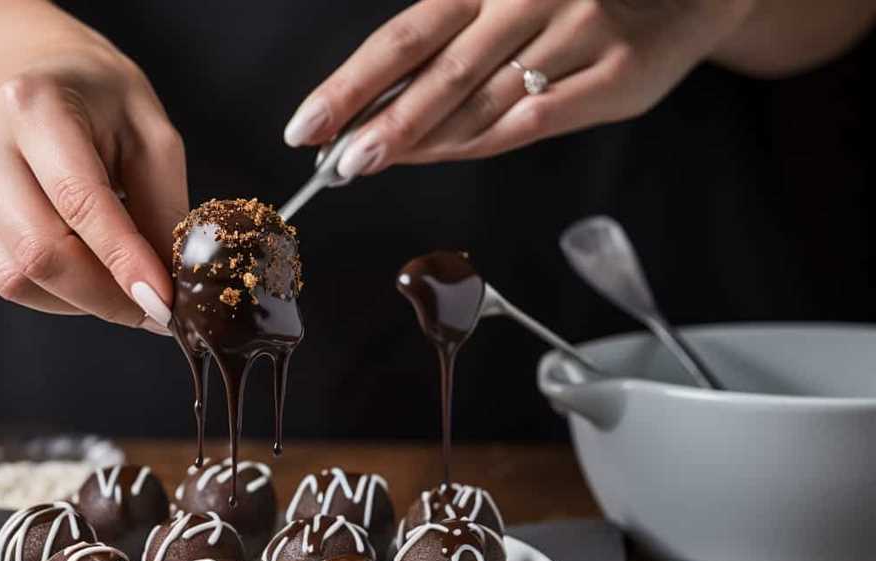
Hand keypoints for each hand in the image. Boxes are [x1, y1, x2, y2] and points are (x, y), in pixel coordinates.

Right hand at [0, 42, 185, 333]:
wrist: (42, 78)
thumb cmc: (104, 104)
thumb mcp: (152, 135)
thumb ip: (161, 207)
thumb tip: (172, 283)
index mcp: (35, 106)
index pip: (78, 200)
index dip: (123, 260)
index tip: (163, 302)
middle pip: (38, 250)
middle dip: (104, 295)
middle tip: (155, 311)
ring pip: (18, 276)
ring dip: (83, 301)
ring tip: (127, 291)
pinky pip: (8, 279)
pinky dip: (57, 295)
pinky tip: (91, 278)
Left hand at [283, 0, 753, 171]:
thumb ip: (454, 43)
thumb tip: (377, 104)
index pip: (407, 35)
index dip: (352, 84)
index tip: (307, 126)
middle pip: (439, 74)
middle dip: (382, 126)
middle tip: (338, 164)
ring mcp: (576, 35)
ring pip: (482, 107)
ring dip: (424, 142)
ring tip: (375, 162)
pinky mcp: (614, 76)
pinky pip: (533, 123)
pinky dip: (481, 143)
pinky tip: (442, 156)